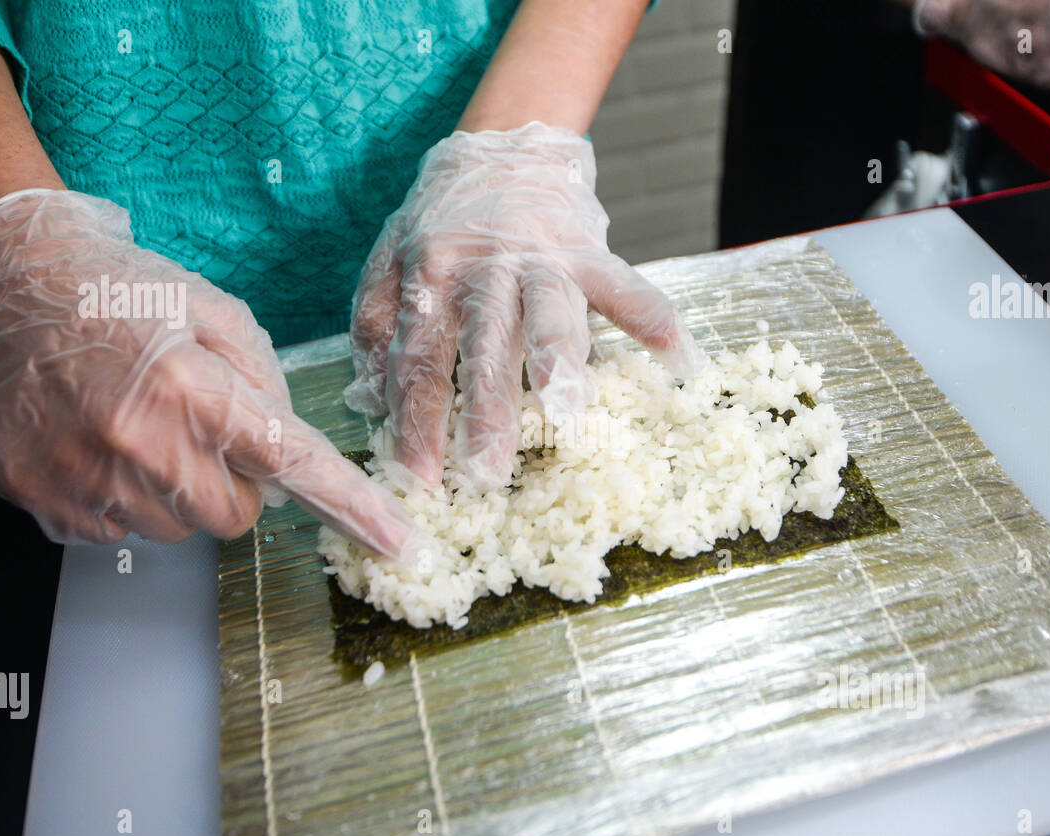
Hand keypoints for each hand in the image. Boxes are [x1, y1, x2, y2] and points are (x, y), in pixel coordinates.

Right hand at [0, 188, 415, 555]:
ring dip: (174, 490)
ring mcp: (88, 479)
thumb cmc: (118, 291)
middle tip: (197, 427)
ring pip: (177, 528)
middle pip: (234, 515)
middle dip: (233, 481)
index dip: (354, 508)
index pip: (294, 465)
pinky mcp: (45, 501)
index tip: (402, 545)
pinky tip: (100, 442)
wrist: (7, 285)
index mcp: (194, 389)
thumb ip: (265, 381)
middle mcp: (142, 444)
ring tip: (139, 426)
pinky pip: (117, 530)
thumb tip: (285, 445)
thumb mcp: (213, 311)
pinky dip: (121, 497)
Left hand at [346, 121, 705, 487]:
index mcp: (429, 279)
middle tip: (486, 472)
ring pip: (547, 317)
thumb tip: (370, 399)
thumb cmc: (443, 219)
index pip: (418, 363)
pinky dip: (652, 318)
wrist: (502, 143)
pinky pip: (623, 286)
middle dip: (484, 414)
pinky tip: (680, 358)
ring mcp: (538, 260)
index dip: (417, 423)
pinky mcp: (587, 250)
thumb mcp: (390, 260)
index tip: (419, 478)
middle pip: (482, 351)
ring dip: (558, 363)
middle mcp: (482, 272)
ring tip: (568, 411)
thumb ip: (376, 324)